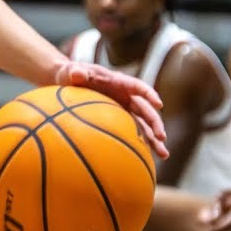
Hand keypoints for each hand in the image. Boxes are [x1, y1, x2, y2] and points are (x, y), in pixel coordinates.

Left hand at [54, 61, 168, 158]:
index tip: (158, 104)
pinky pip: (133, 131)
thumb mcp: (69, 71)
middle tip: (162, 137)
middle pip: (145, 109)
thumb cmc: (69, 74)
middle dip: (155, 122)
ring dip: (154, 138)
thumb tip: (78, 74)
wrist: (66, 81)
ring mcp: (123, 108)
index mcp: (116, 81)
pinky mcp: (119, 119)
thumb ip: (75, 72)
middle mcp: (125, 95)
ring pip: (143, 124)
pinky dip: (141, 143)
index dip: (149, 94)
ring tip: (164, 154)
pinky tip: (147, 158)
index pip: (136, 86)